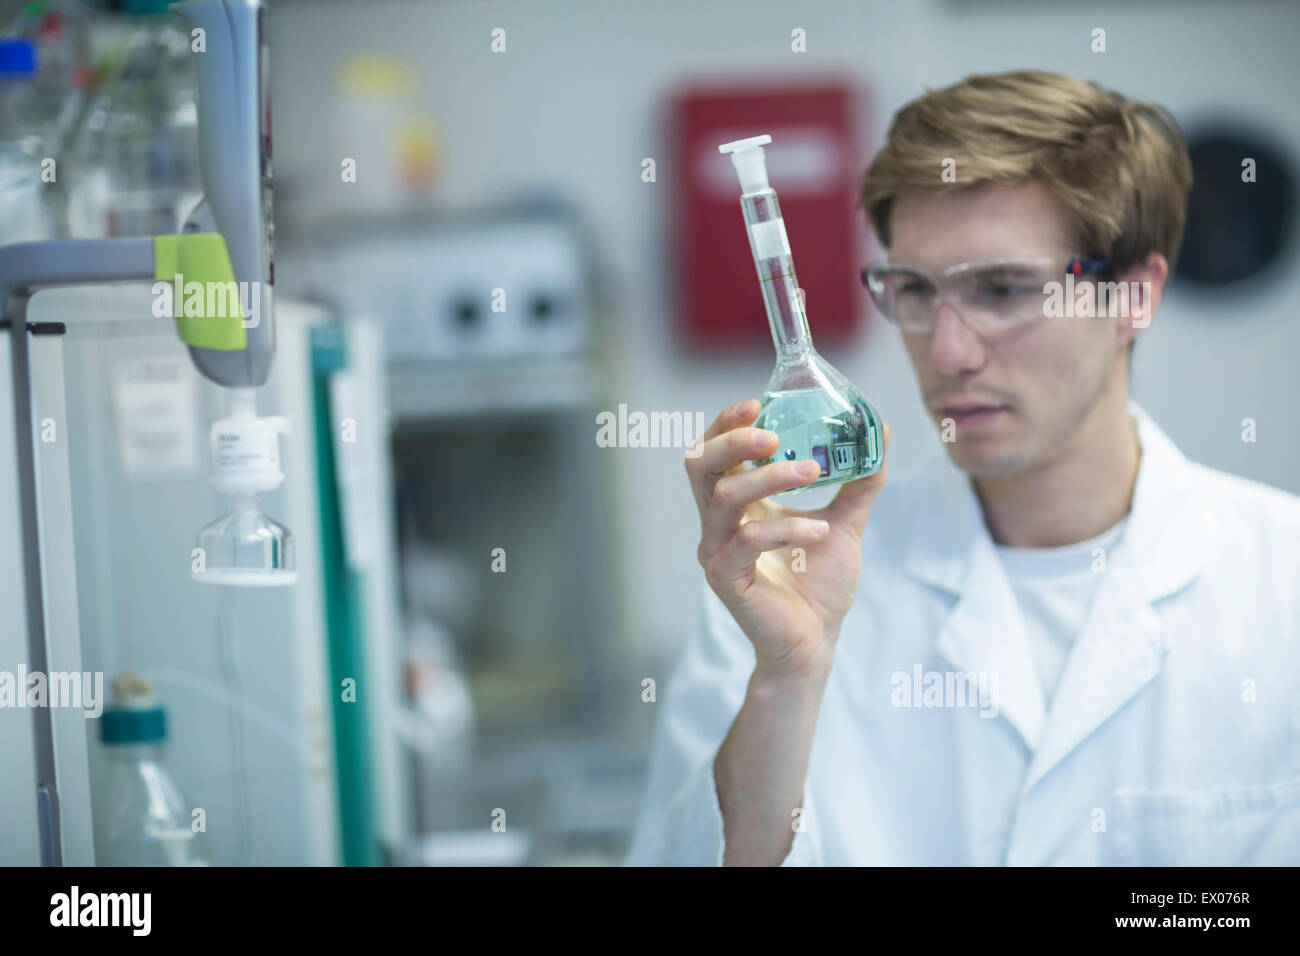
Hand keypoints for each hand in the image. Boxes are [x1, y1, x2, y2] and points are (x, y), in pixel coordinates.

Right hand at [686, 398, 889, 676]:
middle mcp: (717, 523)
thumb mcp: (845, 522)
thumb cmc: (819, 585)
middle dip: (732, 441)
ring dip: (770, 478)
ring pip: (725, 497)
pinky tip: (820, 531)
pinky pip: (748, 541)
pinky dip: (787, 528)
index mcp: (735, 504)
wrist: (815, 643)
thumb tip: (882, 432)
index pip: (714, 451)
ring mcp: (716, 551)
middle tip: (773, 434)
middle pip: (700, 465)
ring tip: (812, 471)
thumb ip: (858, 481)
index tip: (759, 402)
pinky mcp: (726, 579)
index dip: (727, 423)